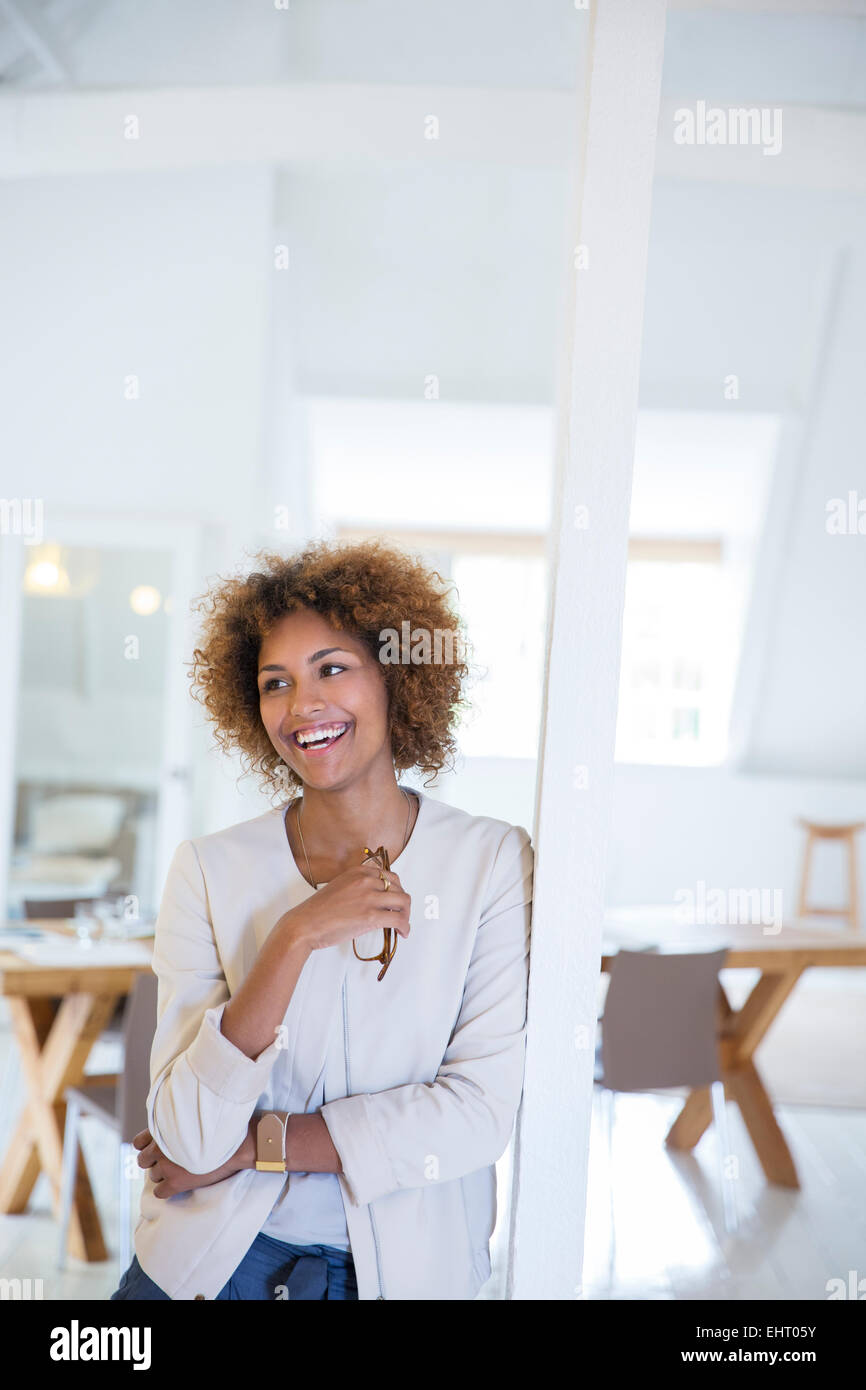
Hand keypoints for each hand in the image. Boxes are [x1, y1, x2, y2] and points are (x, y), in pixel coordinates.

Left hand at [133, 1126, 252, 1196]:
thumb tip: (166, 1133)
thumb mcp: (193, 1119)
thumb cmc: (218, 1129)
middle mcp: (160, 1148)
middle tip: (169, 1161)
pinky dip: (166, 1190)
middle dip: (153, 1162)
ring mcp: (167, 1166)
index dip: (146, 1147)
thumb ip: (174, 1125)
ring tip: (179, 1170)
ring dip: (162, 1174)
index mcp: (163, 1130)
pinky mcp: (176, 1183)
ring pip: (153, 1176)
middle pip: (143, 1161)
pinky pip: (159, 1192)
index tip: (156, 1149)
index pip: (138, 1142)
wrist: (236, 1145)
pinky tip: (177, 1185)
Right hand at [279, 857, 411, 953]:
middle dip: (403, 903)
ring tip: (402, 925)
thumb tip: (375, 897)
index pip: (390, 877)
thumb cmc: (318, 910)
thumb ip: (358, 886)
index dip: (396, 890)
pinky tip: (403, 933)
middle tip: (400, 915)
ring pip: (403, 902)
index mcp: (359, 871)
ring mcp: (369, 898)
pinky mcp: (371, 917)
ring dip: (406, 915)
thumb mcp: (340, 886)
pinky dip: (405, 927)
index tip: (395, 901)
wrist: (305, 924)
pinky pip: (399, 920)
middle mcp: (366, 881)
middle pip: (399, 889)